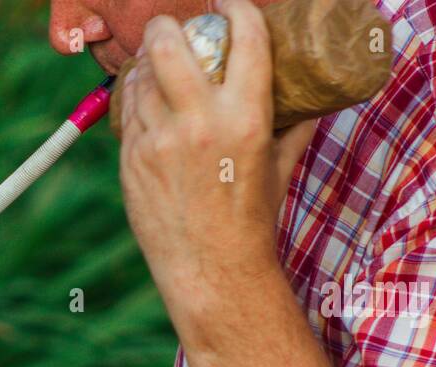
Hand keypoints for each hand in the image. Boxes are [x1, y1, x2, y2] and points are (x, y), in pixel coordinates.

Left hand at [117, 0, 315, 351]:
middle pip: (168, 43)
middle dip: (165, 27)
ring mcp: (159, 141)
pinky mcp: (132, 160)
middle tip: (168, 28)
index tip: (227, 4)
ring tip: (157, 69)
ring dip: (147, 66)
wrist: (211, 270)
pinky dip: (135, 100)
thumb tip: (309, 97)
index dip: (234, 7)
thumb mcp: (279, 165)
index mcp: (246, 117)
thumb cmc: (251, 219)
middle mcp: (199, 123)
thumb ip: (293, 125)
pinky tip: (146, 103)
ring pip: (140, 77)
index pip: (242, 35)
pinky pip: (127, 112)